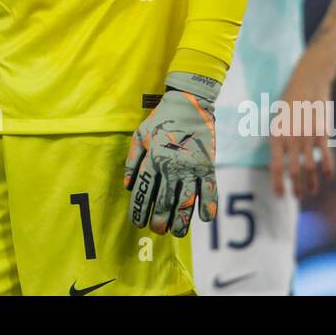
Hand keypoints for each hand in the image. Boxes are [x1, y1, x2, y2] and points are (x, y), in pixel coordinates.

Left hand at [123, 72, 220, 236]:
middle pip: (163, 201)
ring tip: (177, 231)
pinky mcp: (207, 166)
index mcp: (152, 159)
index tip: (137, 222)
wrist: (190, 102)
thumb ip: (131, 160)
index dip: (138, 210)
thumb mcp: (140, 135)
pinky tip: (204, 219)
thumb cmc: (162, 119)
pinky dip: (208, 206)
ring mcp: (190, 168)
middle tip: (157, 230)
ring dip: (181, 220)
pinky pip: (209, 190)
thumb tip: (126, 186)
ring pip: (185, 201)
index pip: (142, 191)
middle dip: (159, 220)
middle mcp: (170, 167)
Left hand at [268, 67, 335, 197]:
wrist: (308, 81)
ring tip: (311, 192)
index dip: (278, 183)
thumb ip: (279, 139)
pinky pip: (326, 156)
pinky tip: (328, 176)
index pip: (275, 166)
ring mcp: (307, 136)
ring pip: (310, 168)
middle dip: (296, 188)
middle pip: (294, 171)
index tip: (280, 195)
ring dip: (311, 183)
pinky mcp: (322, 133)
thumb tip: (281, 159)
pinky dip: (328, 168)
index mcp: (276, 135)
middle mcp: (291, 138)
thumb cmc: (290, 100)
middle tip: (297, 197)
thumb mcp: (278, 119)